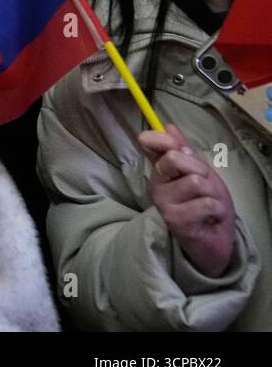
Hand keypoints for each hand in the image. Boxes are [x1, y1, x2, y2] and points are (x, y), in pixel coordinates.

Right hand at [140, 124, 236, 278]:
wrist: (213, 240)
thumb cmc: (205, 205)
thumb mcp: (199, 173)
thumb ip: (185, 151)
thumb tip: (168, 126)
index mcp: (160, 171)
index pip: (150, 144)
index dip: (164, 140)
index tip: (177, 146)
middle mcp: (156, 185)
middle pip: (175, 158)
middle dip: (200, 169)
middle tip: (204, 186)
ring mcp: (164, 203)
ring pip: (195, 181)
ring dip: (213, 194)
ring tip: (209, 205)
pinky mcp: (176, 220)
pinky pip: (206, 203)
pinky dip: (216, 210)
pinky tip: (209, 218)